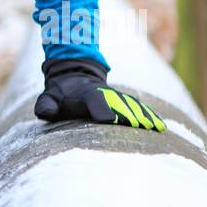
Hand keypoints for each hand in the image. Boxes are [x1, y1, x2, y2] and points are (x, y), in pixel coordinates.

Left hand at [33, 58, 165, 130]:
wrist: (74, 77)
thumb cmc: (59, 96)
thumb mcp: (47, 99)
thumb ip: (46, 105)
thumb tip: (45, 112)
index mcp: (84, 93)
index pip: (94, 100)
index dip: (101, 109)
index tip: (109, 120)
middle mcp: (104, 93)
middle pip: (119, 104)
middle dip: (129, 115)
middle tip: (141, 128)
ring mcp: (116, 96)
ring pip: (133, 105)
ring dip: (144, 116)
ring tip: (156, 128)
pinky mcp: (124, 101)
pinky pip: (139, 108)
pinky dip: (150, 116)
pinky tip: (161, 127)